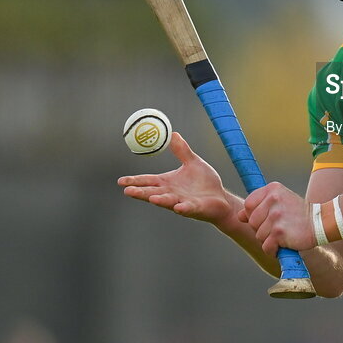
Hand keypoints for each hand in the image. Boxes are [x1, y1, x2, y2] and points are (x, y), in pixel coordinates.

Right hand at [117, 132, 232, 224]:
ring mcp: (182, 202)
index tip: (120, 181)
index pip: (148, 181)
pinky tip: (178, 207)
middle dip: (140, 192)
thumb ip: (182, 150)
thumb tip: (172, 133)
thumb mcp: (192, 162)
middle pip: (152, 193)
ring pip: (168, 201)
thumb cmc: (205, 182)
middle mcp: (171, 194)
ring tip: (150, 198)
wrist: (222, 199)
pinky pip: (188, 209)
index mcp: (168, 183)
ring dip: (160, 200)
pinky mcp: (195, 209)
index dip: (135, 181)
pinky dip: (182, 208)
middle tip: (127, 191)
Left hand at [238, 182, 315, 254]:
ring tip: (284, 234)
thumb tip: (240, 216)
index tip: (268, 218)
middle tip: (279, 228)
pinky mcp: (280, 232)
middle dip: (262, 229)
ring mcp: (276, 215)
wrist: (320, 222)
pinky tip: (283, 244)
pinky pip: (266, 246)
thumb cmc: (297, 214)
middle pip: (252, 222)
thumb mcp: (279, 202)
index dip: (254, 216)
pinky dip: (273, 250)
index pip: (248, 205)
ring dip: (269, 240)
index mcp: (272, 189)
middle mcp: (273, 199)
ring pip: (259, 235)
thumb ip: (258, 206)